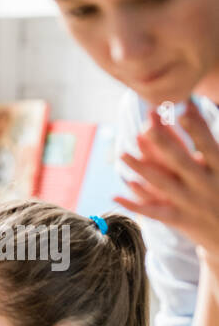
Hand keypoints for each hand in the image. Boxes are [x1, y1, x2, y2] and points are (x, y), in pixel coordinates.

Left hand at [117, 107, 218, 261]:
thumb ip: (210, 149)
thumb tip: (190, 116)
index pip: (207, 143)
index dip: (196, 125)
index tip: (183, 106)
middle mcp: (204, 184)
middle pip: (180, 160)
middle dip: (162, 142)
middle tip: (146, 124)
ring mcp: (190, 202)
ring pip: (162, 184)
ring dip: (140, 169)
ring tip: (122, 154)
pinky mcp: (178, 218)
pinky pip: (153, 211)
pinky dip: (134, 204)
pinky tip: (115, 195)